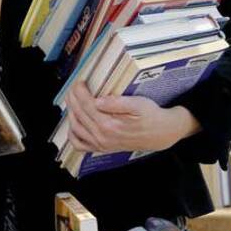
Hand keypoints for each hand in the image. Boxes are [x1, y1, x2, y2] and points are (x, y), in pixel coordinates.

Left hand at [64, 82, 200, 154]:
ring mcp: (101, 144)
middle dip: (73, 98)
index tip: (79, 82)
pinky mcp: (101, 148)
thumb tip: (98, 100)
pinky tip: (73, 122)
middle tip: (73, 87)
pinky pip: (80, 145)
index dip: (80, 92)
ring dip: (70, 112)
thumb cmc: (150, 117)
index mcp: (110, 125)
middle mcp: (102, 137)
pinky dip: (72, 134)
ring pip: (75, 128)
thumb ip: (117, 103)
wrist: (160, 134)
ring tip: (72, 99)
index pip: (87, 105)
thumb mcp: (138, 104)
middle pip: (79, 115)